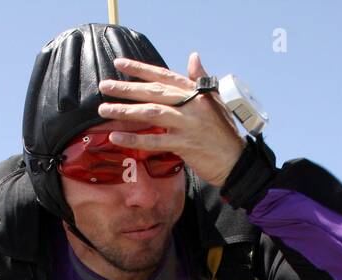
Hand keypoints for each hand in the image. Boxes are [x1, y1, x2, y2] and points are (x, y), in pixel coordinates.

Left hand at [96, 52, 246, 188]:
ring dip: (126, 111)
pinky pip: (154, 141)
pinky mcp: (184, 145)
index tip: (120, 64)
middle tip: (105, 85)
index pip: (164, 76)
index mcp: (196, 92)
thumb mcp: (216, 101)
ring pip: (151, 113)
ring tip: (104, 109)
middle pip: (154, 92)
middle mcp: (191, 105)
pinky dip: (134, 139)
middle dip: (127, 88)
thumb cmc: (224, 132)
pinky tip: (116, 137)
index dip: (141, 69)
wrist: (236, 161)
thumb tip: (193, 57)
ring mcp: (187, 124)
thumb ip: (200, 79)